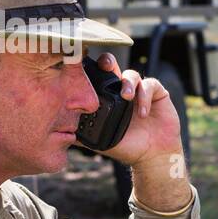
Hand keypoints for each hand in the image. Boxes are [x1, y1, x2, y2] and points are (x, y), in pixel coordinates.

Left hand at [85, 52, 181, 167]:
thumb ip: (84, 135)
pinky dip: (144, 96)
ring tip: (126, 97)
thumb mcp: (102, 141)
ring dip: (128, 83)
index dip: (91, 71)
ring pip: (131, 74)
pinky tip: (142, 113)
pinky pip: (150, 85)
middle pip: (113, 66)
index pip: (97, 78)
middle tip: (105, 65)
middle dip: (107, 62)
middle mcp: (122, 90)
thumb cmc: (128, 148)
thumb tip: (60, 133)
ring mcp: (140, 91)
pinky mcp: (157, 93)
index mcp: (108, 98)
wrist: (152, 157)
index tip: (82, 69)